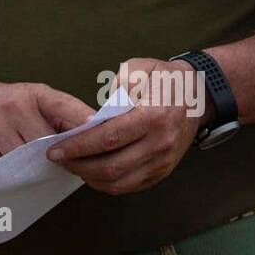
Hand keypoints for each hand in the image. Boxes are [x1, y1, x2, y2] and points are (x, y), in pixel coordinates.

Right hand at [0, 77, 95, 166]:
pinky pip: (3, 172)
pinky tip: (17, 173)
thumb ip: (63, 114)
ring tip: (41, 171)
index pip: (65, 107)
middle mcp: (13, 107)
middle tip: (67, 167)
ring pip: (25, 162)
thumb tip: (97, 134)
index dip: (84, 123)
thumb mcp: (35, 97)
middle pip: (46, 144)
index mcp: (33, 94)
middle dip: (59, 158)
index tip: (100, 135)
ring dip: (36, 171)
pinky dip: (13, 176)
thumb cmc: (7, 102)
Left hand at [46, 57, 205, 194]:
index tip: (56, 148)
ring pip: (119, 182)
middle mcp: (160, 143)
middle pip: (111, 166)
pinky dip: (106, 183)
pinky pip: (130, 186)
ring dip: (89, 177)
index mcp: (153, 116)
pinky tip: (90, 172)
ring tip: (71, 165)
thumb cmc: (164, 78)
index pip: (109, 138)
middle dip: (78, 165)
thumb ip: (116, 86)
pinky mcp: (163, 172)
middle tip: (57, 158)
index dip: (79, 146)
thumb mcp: (139, 68)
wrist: (198, 97)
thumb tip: (94, 113)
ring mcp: (163, 161)